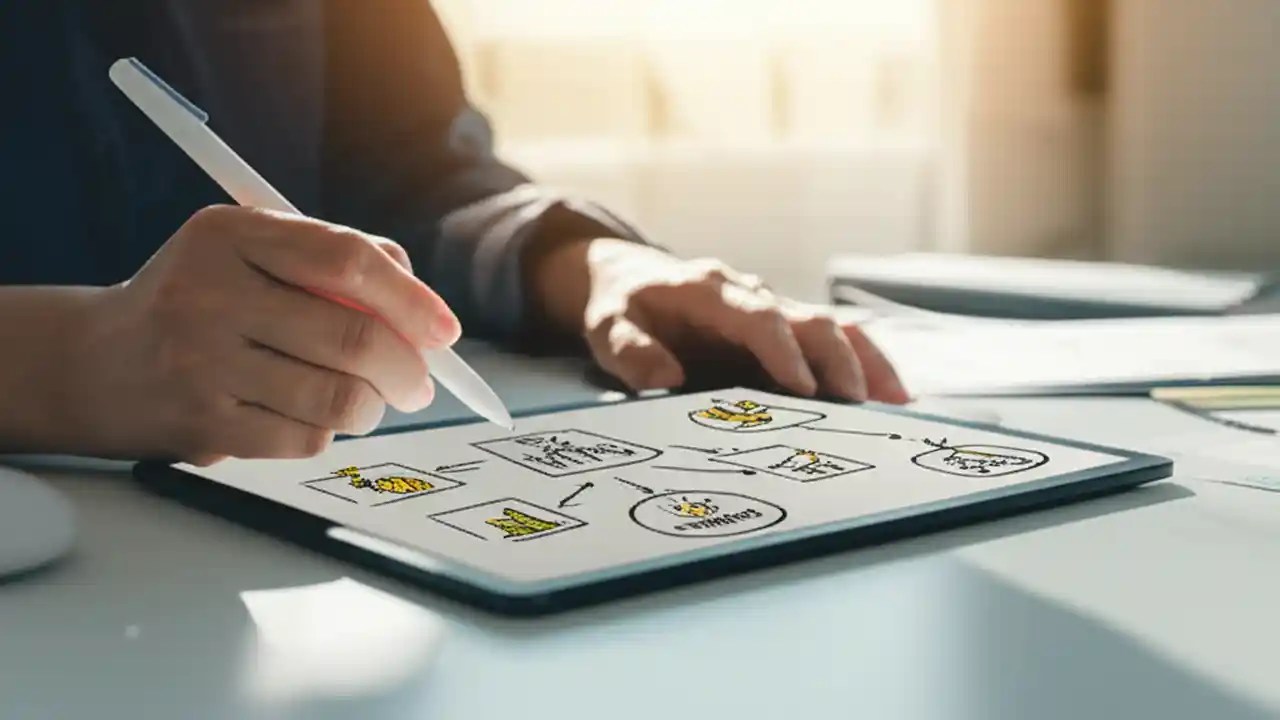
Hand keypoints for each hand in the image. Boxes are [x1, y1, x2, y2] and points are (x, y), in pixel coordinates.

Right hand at [73, 206, 457, 463]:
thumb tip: (422, 299)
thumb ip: (333, 257)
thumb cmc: (198, 301)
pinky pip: (307, 439)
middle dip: (409, 368)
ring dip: (372, 406)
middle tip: (420, 383)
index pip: (347, 260)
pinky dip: (326, 432)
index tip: (445, 331)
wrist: (93, 363)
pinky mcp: (204, 425)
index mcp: (229, 234)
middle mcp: (211, 293)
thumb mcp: (248, 250)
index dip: (412, 300)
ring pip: (340, 398)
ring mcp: (204, 363)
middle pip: (355, 337)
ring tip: (365, 400)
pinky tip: (305, 416)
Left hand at [527, 238, 908, 402]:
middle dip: (838, 361)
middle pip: (808, 319)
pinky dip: (864, 361)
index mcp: (709, 291)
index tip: (804, 389)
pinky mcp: (783, 323)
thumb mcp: (607, 328)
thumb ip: (631, 352)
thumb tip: (666, 377)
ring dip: (866, 361)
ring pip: (832, 325)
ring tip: (897, 402)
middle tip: (859, 407)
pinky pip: (833, 336)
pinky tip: (890, 394)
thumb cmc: (619, 306)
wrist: (627, 275)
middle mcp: (750, 292)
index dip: (783, 351)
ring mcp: (772, 305)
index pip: (758, 317)